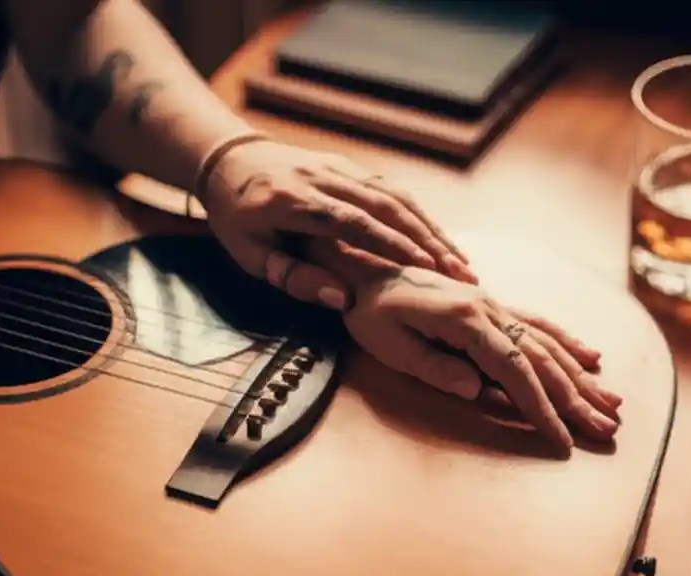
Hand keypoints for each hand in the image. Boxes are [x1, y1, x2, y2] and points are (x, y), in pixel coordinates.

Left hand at [199, 137, 475, 310]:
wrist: (230, 160)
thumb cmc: (237, 217)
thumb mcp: (250, 255)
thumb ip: (294, 277)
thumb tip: (342, 300)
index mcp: (291, 201)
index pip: (350, 221)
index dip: (390, 243)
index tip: (423, 267)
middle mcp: (322, 177)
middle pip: (384, 206)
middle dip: (426, 240)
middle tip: (458, 274)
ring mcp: (339, 167)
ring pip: (395, 196)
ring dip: (431, 229)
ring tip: (460, 262)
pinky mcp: (350, 166)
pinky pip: (391, 190)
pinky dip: (419, 215)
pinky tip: (440, 239)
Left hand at [344, 265, 622, 452]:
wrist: (360, 264)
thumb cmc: (367, 311)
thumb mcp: (389, 345)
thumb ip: (434, 367)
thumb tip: (478, 390)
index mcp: (465, 321)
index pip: (515, 372)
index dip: (542, 408)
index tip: (564, 440)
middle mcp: (488, 308)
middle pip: (543, 360)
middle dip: (577, 399)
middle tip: (607, 429)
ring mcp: (492, 304)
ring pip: (547, 344)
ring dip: (582, 376)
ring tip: (613, 403)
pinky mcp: (489, 304)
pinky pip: (536, 324)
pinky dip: (567, 342)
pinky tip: (590, 357)